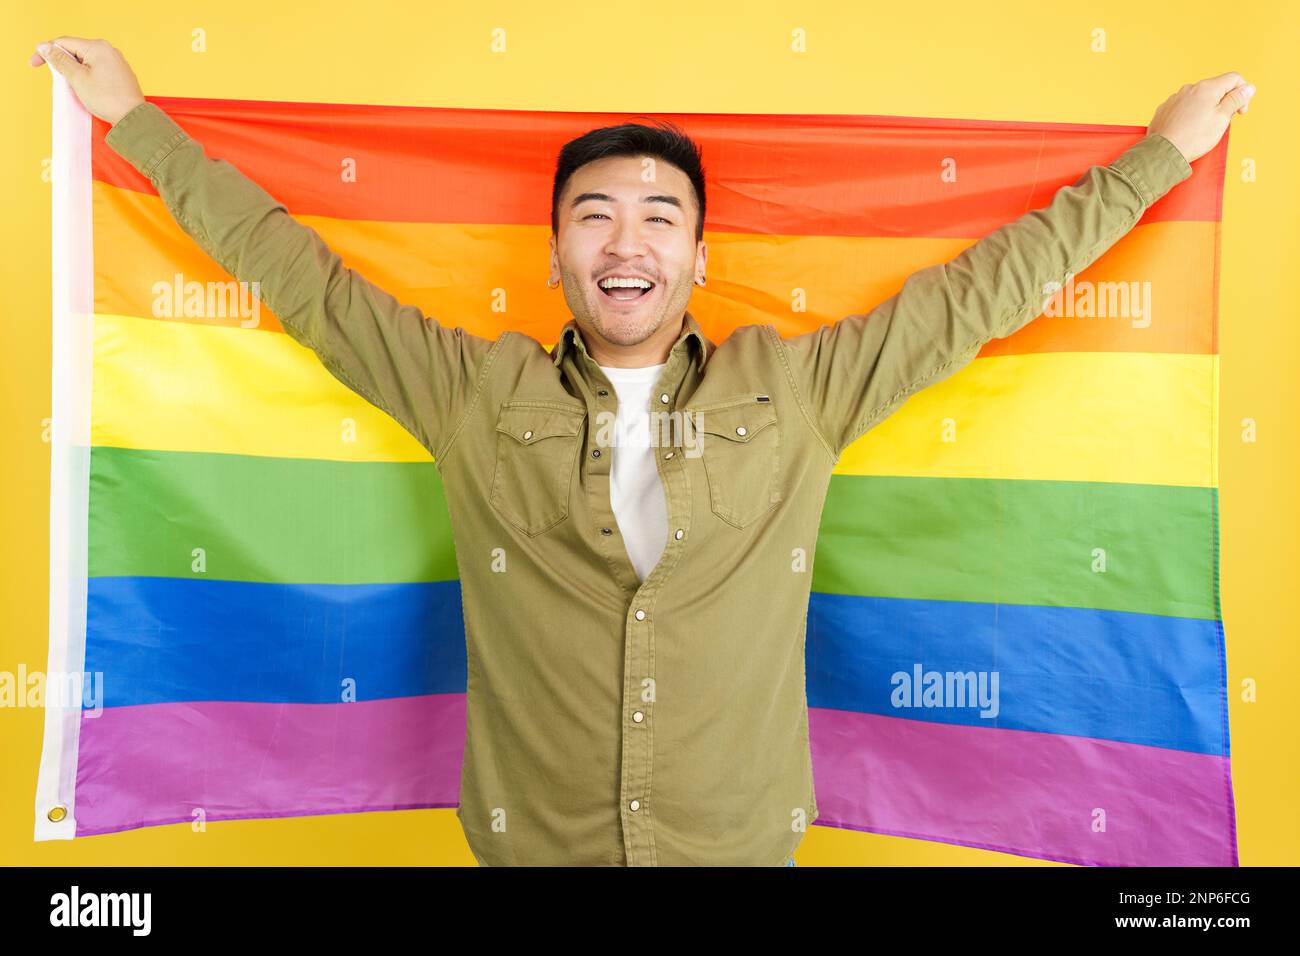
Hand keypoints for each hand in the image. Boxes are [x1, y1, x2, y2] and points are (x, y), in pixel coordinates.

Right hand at [30, 37, 144, 125]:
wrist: (132, 119)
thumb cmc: (107, 99)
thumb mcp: (77, 78)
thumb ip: (59, 61)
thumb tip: (45, 47)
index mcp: (98, 47)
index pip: (64, 43)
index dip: (47, 52)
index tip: (35, 64)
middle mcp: (109, 50)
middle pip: (75, 51)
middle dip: (63, 64)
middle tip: (60, 80)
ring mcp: (116, 62)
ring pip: (86, 61)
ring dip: (75, 72)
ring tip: (76, 88)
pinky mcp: (120, 74)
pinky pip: (97, 70)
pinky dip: (87, 77)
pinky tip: (88, 90)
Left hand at [1147, 72, 1255, 164]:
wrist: (1163, 153)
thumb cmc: (1193, 138)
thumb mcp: (1222, 118)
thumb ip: (1236, 100)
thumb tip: (1248, 88)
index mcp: (1207, 88)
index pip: (1234, 78)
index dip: (1242, 93)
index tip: (1240, 111)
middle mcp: (1189, 88)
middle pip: (1216, 88)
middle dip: (1224, 103)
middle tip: (1221, 122)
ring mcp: (1175, 98)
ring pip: (1198, 98)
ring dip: (1206, 109)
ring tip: (1202, 128)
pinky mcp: (1165, 109)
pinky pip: (1183, 107)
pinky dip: (1190, 115)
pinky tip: (1188, 129)